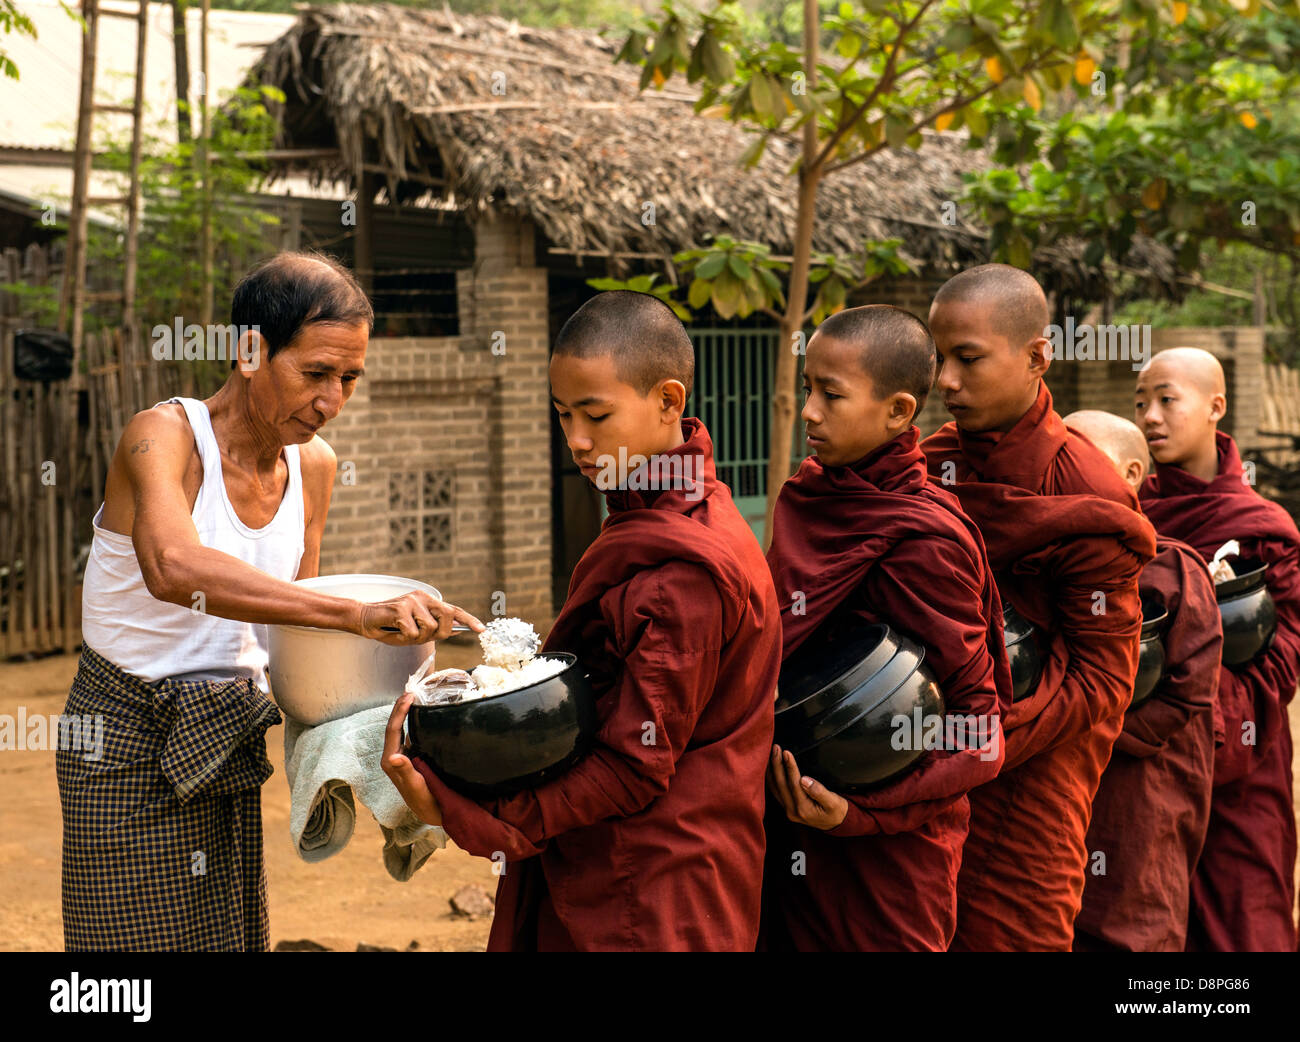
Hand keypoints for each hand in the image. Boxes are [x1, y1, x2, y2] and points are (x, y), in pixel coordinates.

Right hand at [357, 592, 484, 644]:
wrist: (365, 620)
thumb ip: (435, 628)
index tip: (482, 630)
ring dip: (417, 637)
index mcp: (428, 601)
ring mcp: (412, 601)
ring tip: (403, 632)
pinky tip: (394, 630)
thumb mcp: (416, 630)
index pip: (454, 610)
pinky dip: (404, 638)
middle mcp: (423, 598)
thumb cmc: (391, 626)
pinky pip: (412, 632)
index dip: (469, 620)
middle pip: (448, 617)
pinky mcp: (400, 608)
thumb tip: (457, 630)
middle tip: (421, 636)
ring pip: (429, 628)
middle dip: (440, 632)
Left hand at [381, 692, 443, 825]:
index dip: (399, 711)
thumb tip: (392, 756)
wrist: (431, 811)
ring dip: (404, 712)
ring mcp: (401, 756)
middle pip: (393, 726)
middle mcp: (393, 756)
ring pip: (399, 729)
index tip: (410, 696)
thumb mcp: (416, 787)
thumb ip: (404, 771)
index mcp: (391, 761)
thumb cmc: (425, 800)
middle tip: (411, 690)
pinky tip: (420, 713)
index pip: (393, 729)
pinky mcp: (410, 757)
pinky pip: (408, 734)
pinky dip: (411, 721)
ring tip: (413, 696)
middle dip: (399, 707)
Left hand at [766, 745, 847, 830]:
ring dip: (772, 770)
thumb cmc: (836, 811)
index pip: (793, 784)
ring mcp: (788, 810)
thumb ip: (819, 791)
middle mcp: (792, 811)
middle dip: (777, 764)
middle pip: (780, 784)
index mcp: (804, 809)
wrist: (837, 824)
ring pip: (774, 788)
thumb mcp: (834, 802)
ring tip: (771, 753)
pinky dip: (772, 778)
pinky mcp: (787, 807)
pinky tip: (771, 767)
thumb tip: (804, 779)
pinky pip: (775, 791)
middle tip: (775, 748)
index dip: (789, 766)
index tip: (786, 752)